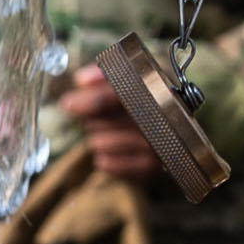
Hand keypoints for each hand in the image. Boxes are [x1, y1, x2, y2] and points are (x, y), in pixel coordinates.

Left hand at [54, 61, 164, 180]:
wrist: (176, 120)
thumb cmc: (143, 96)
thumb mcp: (129, 77)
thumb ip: (103, 75)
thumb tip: (81, 80)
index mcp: (154, 86)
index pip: (116, 95)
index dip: (90, 100)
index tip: (67, 104)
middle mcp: (161, 114)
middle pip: (109, 121)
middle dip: (94, 121)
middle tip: (92, 122)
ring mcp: (161, 141)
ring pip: (111, 143)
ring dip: (99, 141)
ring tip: (98, 138)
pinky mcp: (158, 165)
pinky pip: (123, 168)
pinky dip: (109, 163)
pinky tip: (102, 158)